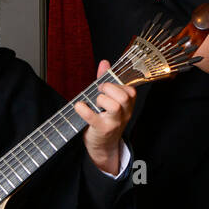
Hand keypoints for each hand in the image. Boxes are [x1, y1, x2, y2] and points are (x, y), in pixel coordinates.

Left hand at [76, 59, 136, 174]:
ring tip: (94, 102)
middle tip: (99, 91)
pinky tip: (78, 106)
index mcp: (128, 105)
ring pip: (114, 106)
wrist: (103, 145)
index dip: (116, 84)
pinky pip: (93, 117)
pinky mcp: (102, 130)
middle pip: (125, 96)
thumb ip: (107, 80)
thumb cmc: (105, 119)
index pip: (130, 90)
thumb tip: (105, 62)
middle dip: (109, 89)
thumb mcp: (109, 99)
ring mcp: (115, 123)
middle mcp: (125, 114)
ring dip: (100, 100)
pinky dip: (83, 109)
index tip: (105, 86)